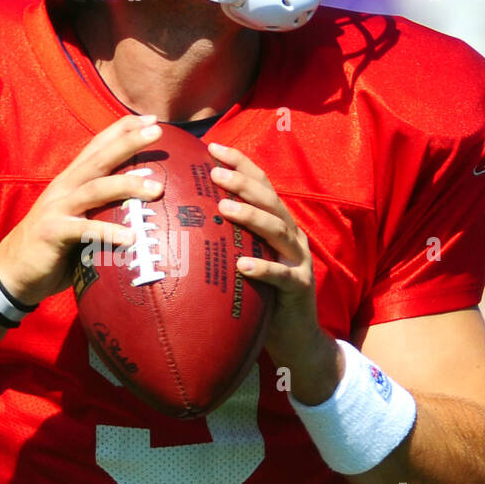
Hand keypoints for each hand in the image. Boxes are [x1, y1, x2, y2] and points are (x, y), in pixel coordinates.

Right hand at [0, 114, 165, 306]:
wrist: (12, 272)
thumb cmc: (54, 247)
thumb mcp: (78, 220)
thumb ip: (101, 210)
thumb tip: (143, 211)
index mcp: (71, 181)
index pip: (97, 146)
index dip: (122, 129)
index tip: (151, 119)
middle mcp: (64, 188)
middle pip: (99, 158)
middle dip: (128, 142)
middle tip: (157, 130)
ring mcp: (57, 208)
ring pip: (95, 189)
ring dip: (126, 185)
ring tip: (156, 189)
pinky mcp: (52, 233)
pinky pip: (85, 230)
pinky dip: (109, 233)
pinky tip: (131, 238)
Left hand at [207, 140, 342, 402]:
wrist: (296, 337)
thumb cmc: (262, 294)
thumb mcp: (245, 258)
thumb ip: (228, 236)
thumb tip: (184, 214)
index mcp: (278, 224)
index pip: (260, 184)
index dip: (239, 163)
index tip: (211, 146)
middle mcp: (291, 236)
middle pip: (269, 200)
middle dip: (243, 182)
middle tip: (214, 171)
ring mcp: (299, 260)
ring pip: (277, 231)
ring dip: (251, 216)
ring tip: (224, 207)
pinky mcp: (300, 288)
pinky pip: (282, 276)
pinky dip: (263, 268)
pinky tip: (242, 265)